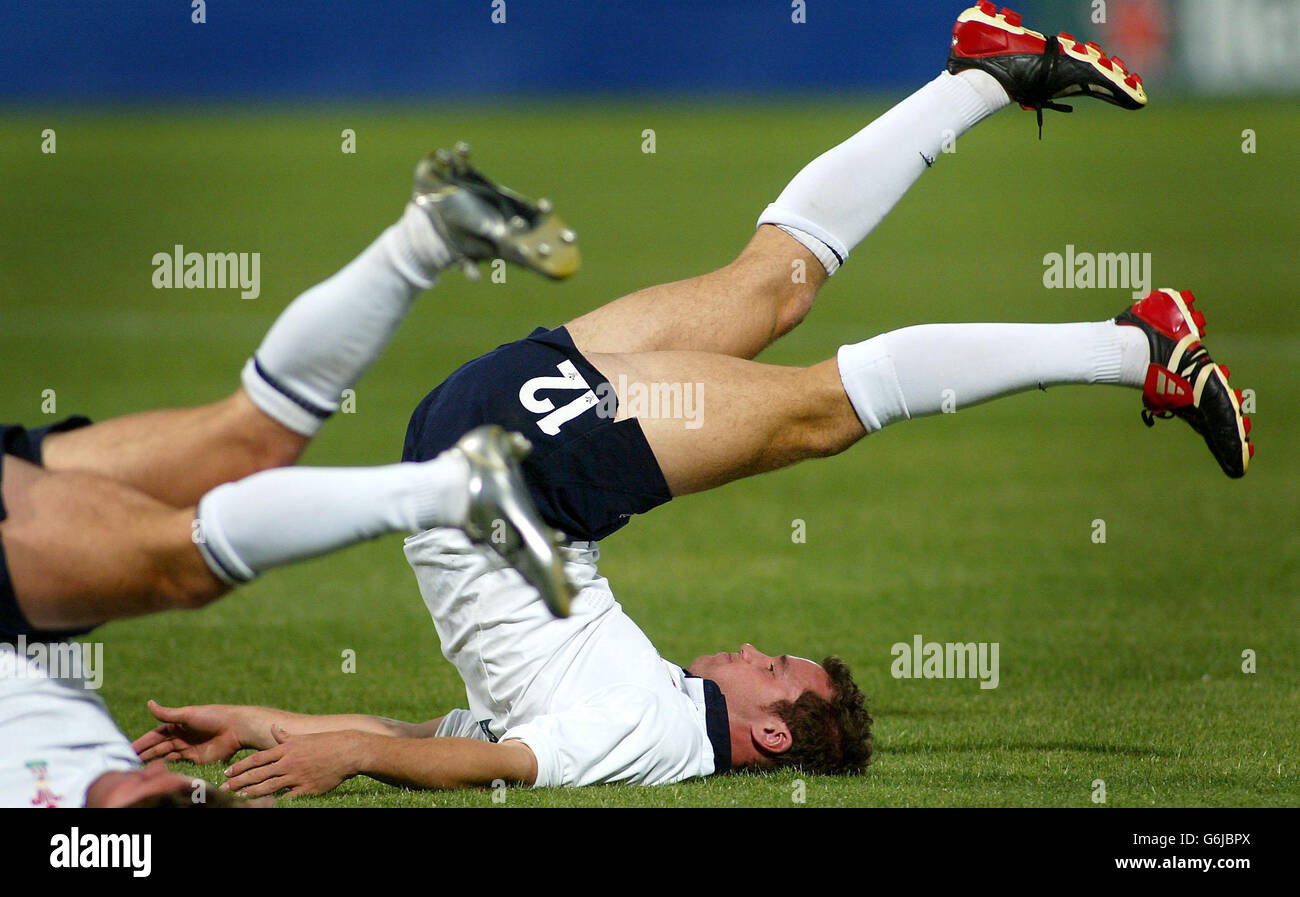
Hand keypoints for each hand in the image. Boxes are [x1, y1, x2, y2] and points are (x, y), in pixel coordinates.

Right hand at [132, 700, 245, 764]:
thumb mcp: (188, 714)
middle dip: (145, 754)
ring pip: (166, 756)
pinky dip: (167, 766)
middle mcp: (181, 736)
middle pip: (158, 747)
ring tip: (138, 768)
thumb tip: (149, 703)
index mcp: (178, 724)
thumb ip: (167, 714)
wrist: (236, 728)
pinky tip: (156, 771)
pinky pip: (179, 763)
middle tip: (129, 762)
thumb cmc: (213, 716)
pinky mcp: (197, 759)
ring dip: (153, 761)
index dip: (142, 742)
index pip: (155, 735)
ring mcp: (188, 748)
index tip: (128, 749)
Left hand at [220, 725, 356, 798]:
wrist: (348, 751)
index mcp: (286, 749)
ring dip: (251, 793)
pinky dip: (276, 801)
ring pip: (269, 786)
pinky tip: (266, 804)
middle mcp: (288, 762)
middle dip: (239, 782)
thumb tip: (273, 727)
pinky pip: (288, 797)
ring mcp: (297, 776)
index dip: (240, 767)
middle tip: (224, 788)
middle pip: (258, 774)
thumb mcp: (303, 737)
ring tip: (238, 798)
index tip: (227, 773)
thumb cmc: (326, 743)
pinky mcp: (307, 788)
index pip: (257, 759)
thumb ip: (285, 735)